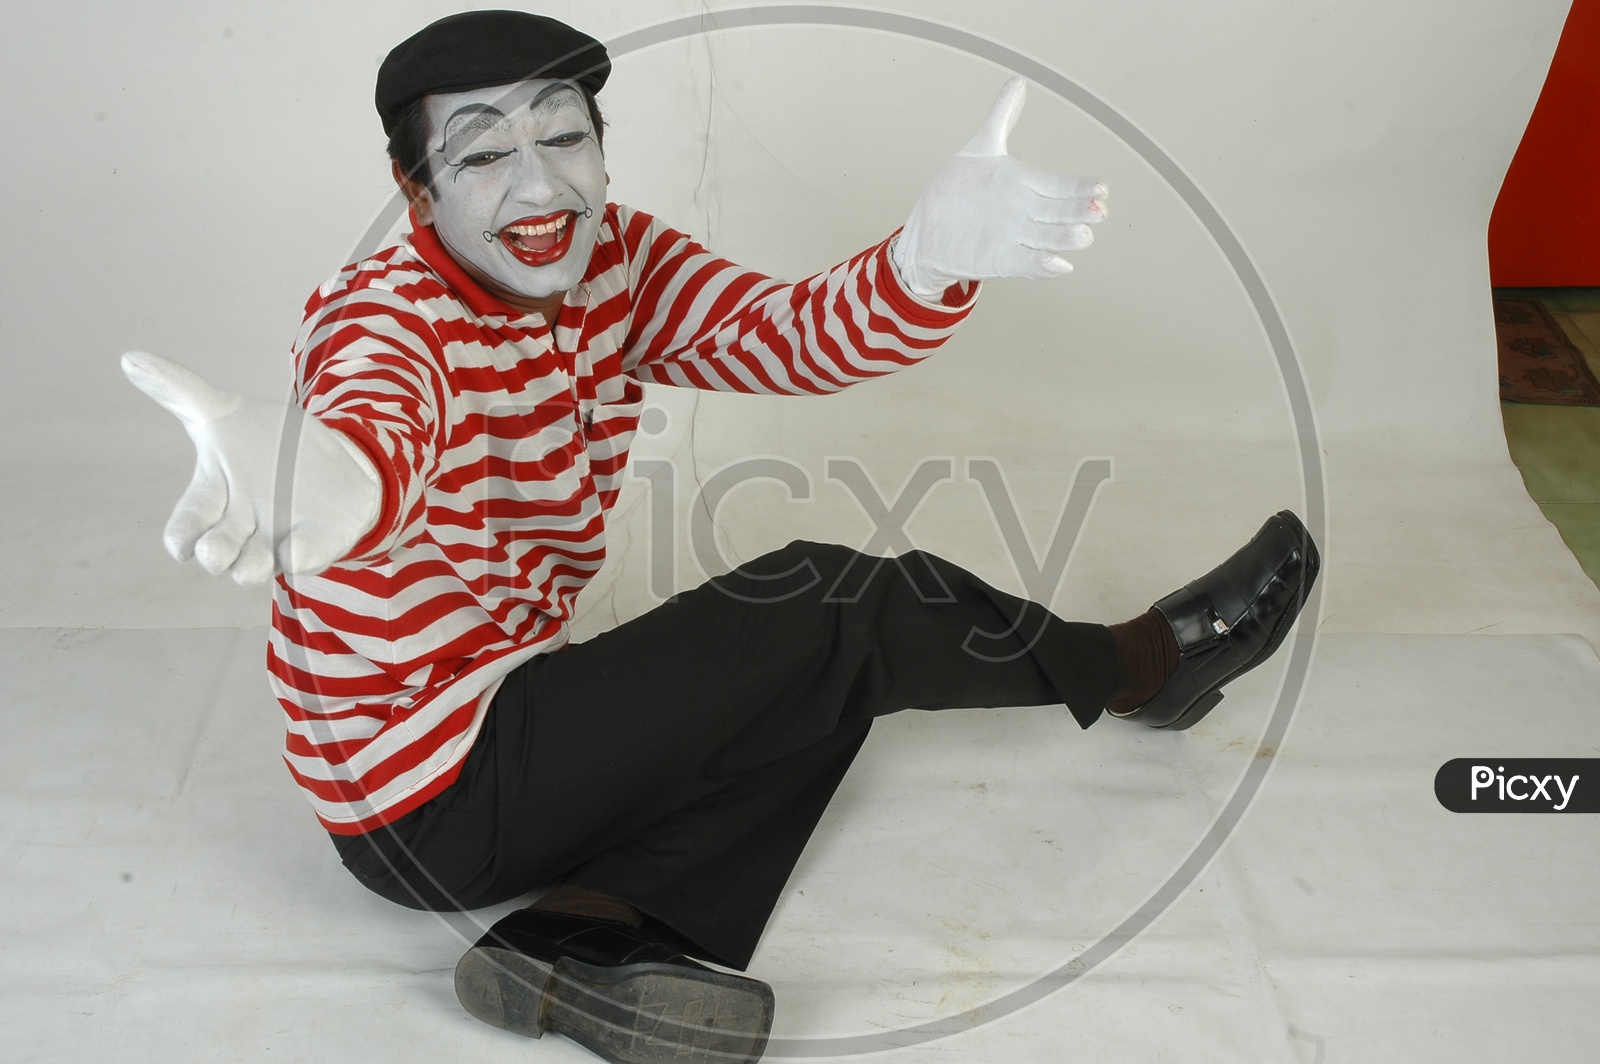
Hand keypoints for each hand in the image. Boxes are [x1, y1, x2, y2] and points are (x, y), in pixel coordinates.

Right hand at [121, 351, 380, 585]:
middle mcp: (241, 527)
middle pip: (218, 551)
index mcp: (214, 498)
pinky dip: (299, 557)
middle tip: (216, 551)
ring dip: (250, 568)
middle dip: (214, 555)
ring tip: (251, 564)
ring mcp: (277, 538)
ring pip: (255, 566)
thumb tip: (129, 358)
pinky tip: (296, 551)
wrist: (331, 460)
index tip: (181, 544)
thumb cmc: (262, 445)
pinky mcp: (314, 543)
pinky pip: (304, 558)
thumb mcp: (222, 414)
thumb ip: (179, 391)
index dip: (181, 537)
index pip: (187, 525)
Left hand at [893, 77, 1107, 299]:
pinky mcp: (1000, 260)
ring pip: (1048, 239)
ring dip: (1065, 239)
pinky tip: (1059, 264)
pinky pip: (1026, 263)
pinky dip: (1042, 266)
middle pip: (1061, 213)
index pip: (1062, 186)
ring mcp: (1015, 237)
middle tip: (1099, 211)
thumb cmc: (958, 191)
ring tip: (1082, 236)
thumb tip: (1018, 82)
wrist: (926, 231)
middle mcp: (1027, 213)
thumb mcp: (980, 149)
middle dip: (1080, 212)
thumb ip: (1002, 117)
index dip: (1081, 188)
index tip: (1101, 187)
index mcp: (1027, 185)